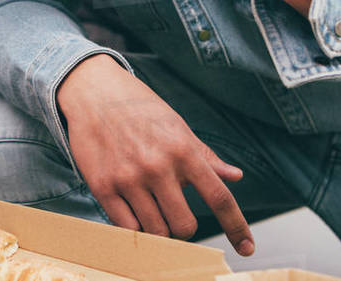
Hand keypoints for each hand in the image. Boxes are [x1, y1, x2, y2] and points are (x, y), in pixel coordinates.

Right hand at [57, 55, 253, 255]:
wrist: (93, 92)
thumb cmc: (139, 109)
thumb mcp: (177, 126)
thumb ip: (205, 156)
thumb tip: (235, 176)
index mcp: (182, 149)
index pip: (218, 197)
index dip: (236, 226)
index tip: (247, 248)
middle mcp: (157, 166)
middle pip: (184, 225)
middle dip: (183, 226)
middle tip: (174, 213)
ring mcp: (128, 178)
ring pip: (155, 231)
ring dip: (158, 227)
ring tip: (150, 207)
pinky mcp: (102, 187)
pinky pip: (126, 227)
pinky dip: (134, 226)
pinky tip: (132, 210)